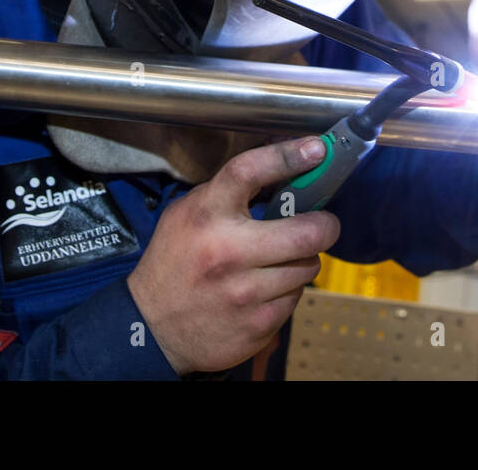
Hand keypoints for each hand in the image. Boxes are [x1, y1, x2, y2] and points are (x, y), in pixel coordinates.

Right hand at [126, 136, 340, 374]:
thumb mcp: (186, 215)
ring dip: (302, 261)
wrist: (152, 328)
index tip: (315, 149)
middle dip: (325, 226)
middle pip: (306, 232)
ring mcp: (244, 292)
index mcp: (206, 215)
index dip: (287, 156)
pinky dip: (287, 291)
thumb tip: (281, 170)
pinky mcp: (258, 325)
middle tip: (323, 224)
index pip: (248, 172)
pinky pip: (295, 299)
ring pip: (307, 267)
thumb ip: (226, 194)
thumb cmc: (174, 263)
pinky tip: (265, 291)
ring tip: (281, 261)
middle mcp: (227, 252)